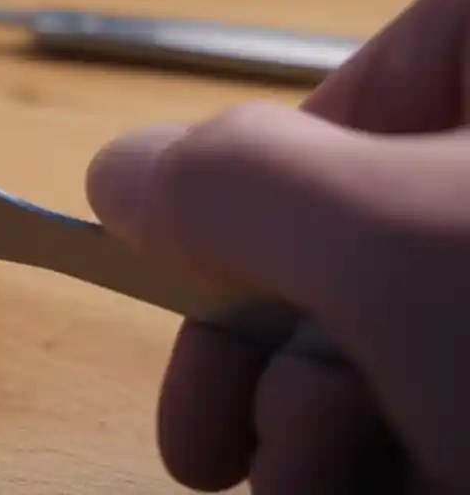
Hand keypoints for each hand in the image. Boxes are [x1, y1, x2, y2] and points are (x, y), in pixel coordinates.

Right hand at [85, 0, 469, 492]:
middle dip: (268, 363)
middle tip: (221, 453)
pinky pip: (441, 393)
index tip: (171, 295)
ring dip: (321, 436)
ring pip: (389, 338)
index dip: (240, 205)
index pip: (339, 99)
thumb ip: (232, 186)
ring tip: (324, 494)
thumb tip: (118, 173)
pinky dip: (403, 463)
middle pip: (345, 243)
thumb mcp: (386, 240)